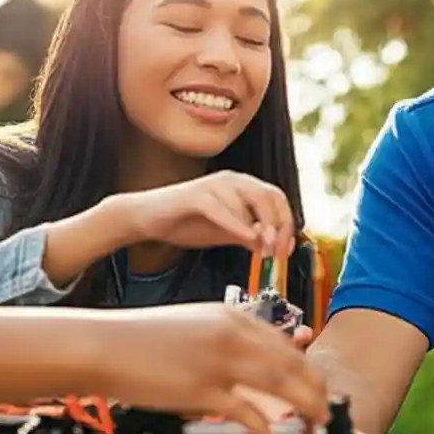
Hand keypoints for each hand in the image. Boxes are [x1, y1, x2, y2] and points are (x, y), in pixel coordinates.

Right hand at [92, 303, 327, 433]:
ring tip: (314, 425)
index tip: (315, 384)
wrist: (103, 345)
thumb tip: (248, 363)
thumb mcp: (191, 326)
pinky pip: (247, 411)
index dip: (305, 367)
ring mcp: (218, 360)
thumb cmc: (139, 340)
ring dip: (304, 407)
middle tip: (325, 410)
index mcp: (229, 315)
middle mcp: (231, 334)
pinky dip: (266, 428)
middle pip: (290, 362)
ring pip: (280, 383)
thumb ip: (224, 340)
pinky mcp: (202, 388)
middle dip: (315, 389)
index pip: (282, 342)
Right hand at [117, 170, 295, 258]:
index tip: (285, 250)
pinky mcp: (195, 195)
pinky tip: (246, 240)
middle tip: (277, 253)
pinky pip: (222, 208)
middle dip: (279, 227)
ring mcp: (213, 185)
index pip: (276, 198)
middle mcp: (231, 180)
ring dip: (262, 228)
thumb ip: (248, 236)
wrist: (146, 219)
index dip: (287, 224)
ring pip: (250, 200)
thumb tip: (272, 247)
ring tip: (262, 252)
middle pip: (269, 197)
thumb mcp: (225, 232)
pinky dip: (237, 224)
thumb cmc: (184, 222)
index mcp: (240, 186)